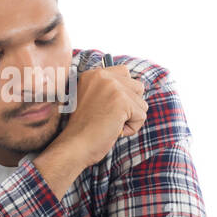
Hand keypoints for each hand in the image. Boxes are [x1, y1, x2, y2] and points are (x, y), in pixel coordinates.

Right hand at [33, 64, 147, 199]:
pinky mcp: (122, 101)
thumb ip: (108, 90)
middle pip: (137, 87)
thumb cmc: (83, 129)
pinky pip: (141, 116)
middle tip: (110, 117)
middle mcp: (102, 76)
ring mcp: (113, 87)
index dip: (125, 91)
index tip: (112, 106)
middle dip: (130, 106)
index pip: (124, 72)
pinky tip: (114, 130)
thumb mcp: (92, 100)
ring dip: (131, 118)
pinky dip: (132, 128)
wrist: (74, 145)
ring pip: (141, 103)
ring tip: (111, 124)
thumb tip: (137, 87)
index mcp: (93, 74)